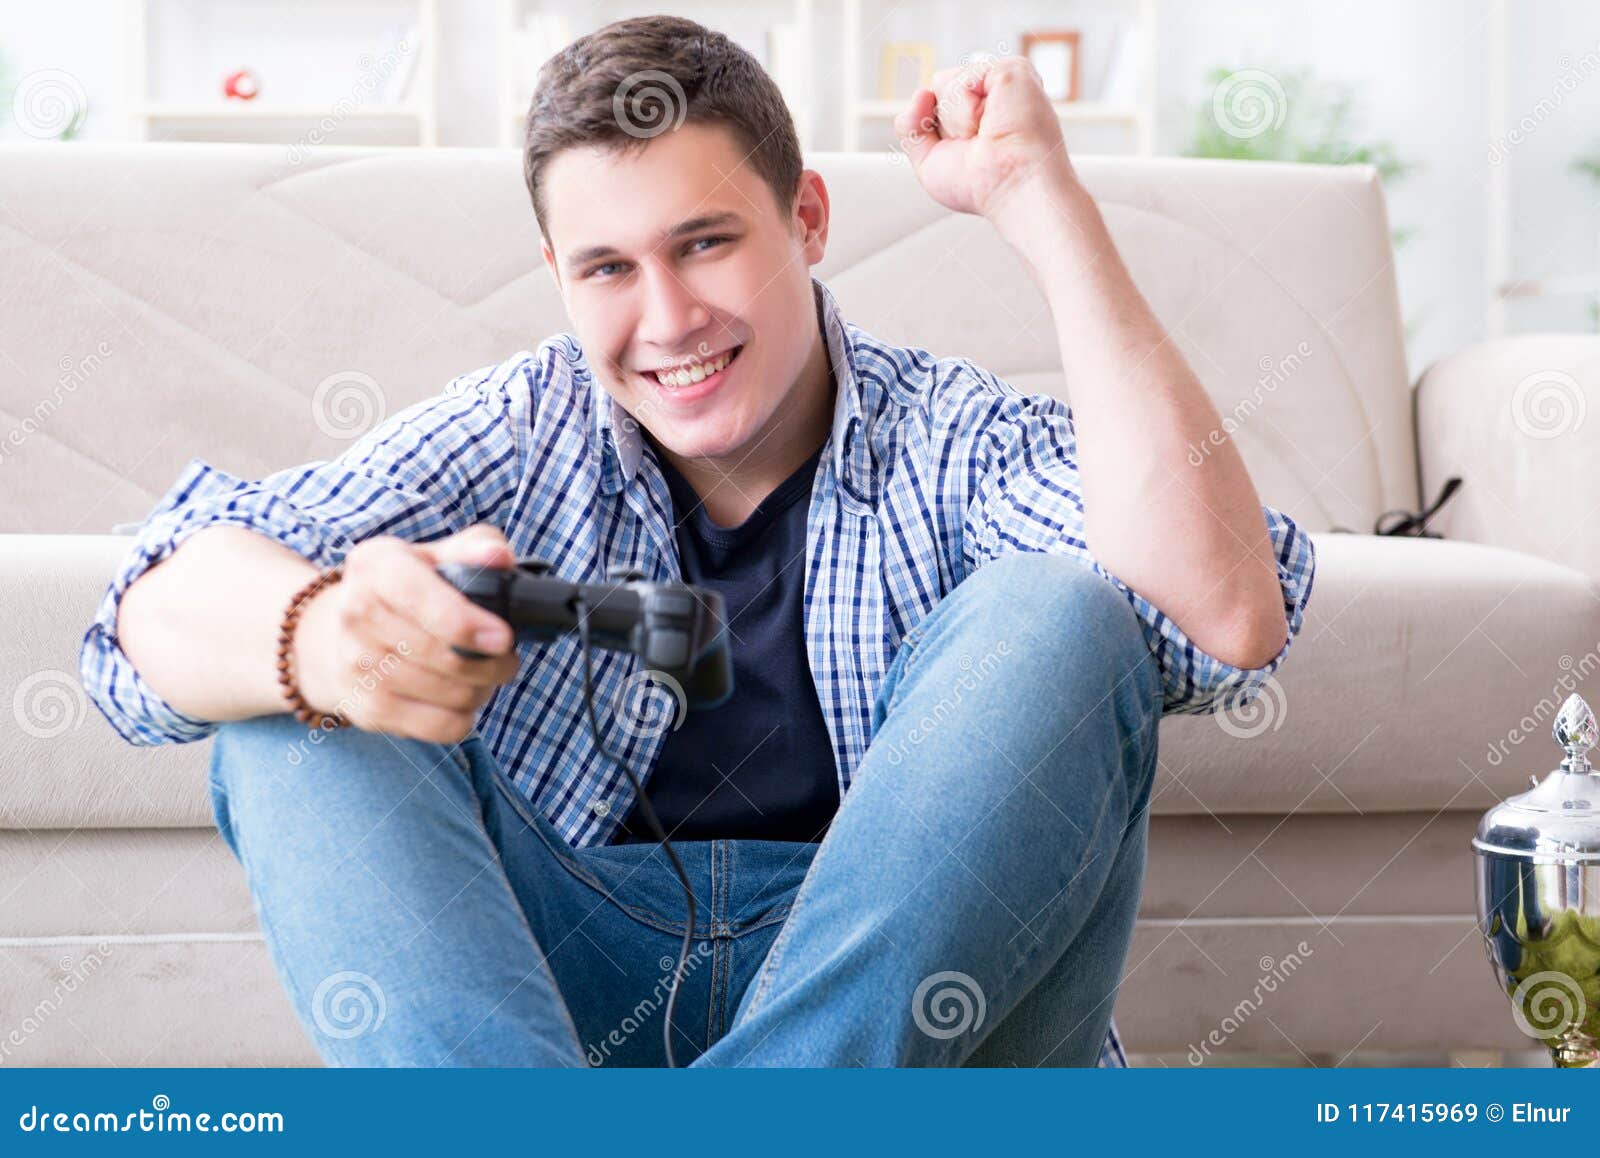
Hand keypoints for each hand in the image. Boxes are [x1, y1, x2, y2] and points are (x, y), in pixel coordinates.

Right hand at [293, 524, 520, 743]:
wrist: (339, 634)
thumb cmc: (404, 591)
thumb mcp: (433, 557)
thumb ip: (473, 549)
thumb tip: (499, 557)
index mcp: (376, 566)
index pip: (420, 598)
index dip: (466, 623)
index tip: (503, 638)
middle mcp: (356, 613)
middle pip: (442, 655)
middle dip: (492, 662)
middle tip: (506, 658)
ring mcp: (356, 665)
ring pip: (446, 693)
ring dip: (482, 689)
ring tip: (487, 676)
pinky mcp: (367, 708)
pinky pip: (436, 727)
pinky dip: (463, 718)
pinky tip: (463, 700)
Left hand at [893, 55, 1075, 220]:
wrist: (1011, 189)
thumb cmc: (982, 186)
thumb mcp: (928, 161)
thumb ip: (911, 126)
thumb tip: (922, 92)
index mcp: (981, 110)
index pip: (936, 99)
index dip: (939, 129)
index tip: (967, 153)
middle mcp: (993, 93)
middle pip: (938, 87)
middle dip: (945, 124)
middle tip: (979, 145)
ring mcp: (1002, 81)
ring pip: (945, 83)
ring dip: (957, 121)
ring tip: (988, 136)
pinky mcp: (1012, 71)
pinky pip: (963, 81)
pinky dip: (969, 110)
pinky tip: (994, 124)